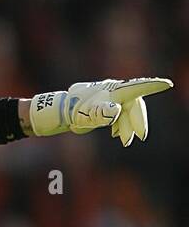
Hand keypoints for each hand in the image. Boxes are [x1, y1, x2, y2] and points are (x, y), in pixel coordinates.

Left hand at [29, 77, 172, 145]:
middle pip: (133, 104)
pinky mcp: (103, 105)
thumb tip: (116, 111)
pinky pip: (118, 114)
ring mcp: (108, 98)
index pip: (136, 89)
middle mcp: (113, 92)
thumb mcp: (87, 115)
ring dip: (128, 126)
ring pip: (126, 111)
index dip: (152, 87)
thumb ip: (102, 113)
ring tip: (125, 141)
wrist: (58, 112)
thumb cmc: (73, 112)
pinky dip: (121, 125)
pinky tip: (118, 136)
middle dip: (137, 121)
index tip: (167, 85)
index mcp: (112, 91)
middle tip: (139, 137)